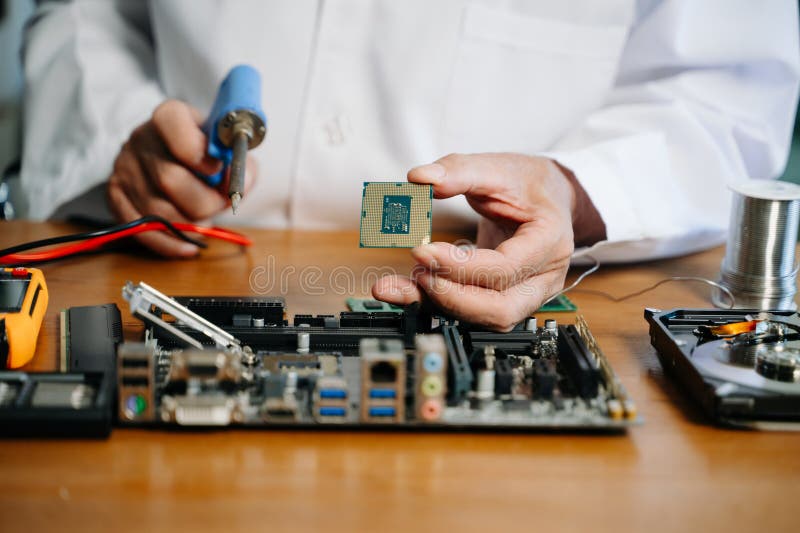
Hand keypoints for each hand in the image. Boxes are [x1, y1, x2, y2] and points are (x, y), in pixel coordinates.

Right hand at [107, 99, 256, 256]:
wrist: (176, 157)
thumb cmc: (210, 154)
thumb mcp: (230, 150)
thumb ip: (241, 164)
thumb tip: (238, 184)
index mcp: (170, 116)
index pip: (175, 127)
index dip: (200, 154)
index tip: (220, 169)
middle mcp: (141, 137)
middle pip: (169, 179)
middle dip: (204, 202)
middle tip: (220, 205)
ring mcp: (124, 166)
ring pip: (157, 210)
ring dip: (190, 225)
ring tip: (205, 219)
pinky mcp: (116, 194)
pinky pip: (139, 229)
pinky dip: (168, 243)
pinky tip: (188, 245)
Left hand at [373, 153, 602, 330]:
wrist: (548, 196)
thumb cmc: (528, 184)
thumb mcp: (496, 167)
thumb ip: (458, 171)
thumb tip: (419, 178)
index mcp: (549, 241)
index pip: (506, 268)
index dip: (461, 266)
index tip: (423, 250)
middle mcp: (545, 276)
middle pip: (501, 309)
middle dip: (453, 297)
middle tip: (417, 273)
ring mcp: (529, 293)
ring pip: (487, 319)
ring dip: (443, 305)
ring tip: (407, 282)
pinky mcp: (507, 298)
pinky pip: (474, 312)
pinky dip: (441, 304)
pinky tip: (412, 289)